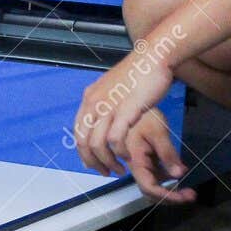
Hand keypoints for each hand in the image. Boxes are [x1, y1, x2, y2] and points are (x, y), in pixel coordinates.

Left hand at [73, 57, 191, 201]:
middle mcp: (94, 103)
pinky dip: (120, 152)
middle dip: (93, 162)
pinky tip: (128, 156)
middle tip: (106, 172)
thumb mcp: (113, 88)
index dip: (84, 152)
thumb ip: (105, 104)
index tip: (94, 164)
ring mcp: (108, 106)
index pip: (77, 132)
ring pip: (97, 144)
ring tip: (119, 168)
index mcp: (89, 98)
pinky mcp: (125, 110)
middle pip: (83, 142)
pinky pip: (115, 139)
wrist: (153, 57)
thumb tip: (102, 120)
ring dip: (107, 161)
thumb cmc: (138, 72)